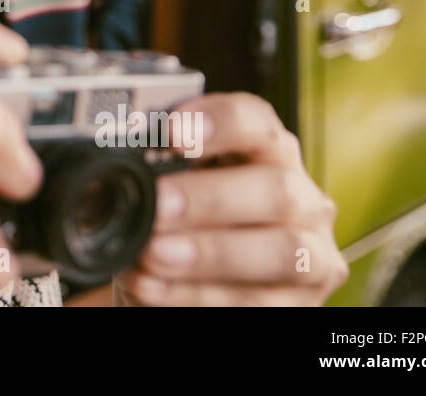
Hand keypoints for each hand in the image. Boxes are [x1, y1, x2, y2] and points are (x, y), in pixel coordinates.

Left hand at [113, 92, 347, 305]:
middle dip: (211, 198)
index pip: (257, 121)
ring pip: (281, 251)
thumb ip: (157, 171)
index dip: (219, 121)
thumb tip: (112, 161)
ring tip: (153, 254)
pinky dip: (198, 295)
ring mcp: (312, 255)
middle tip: (158, 204)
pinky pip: (256, 303)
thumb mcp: (175, 188)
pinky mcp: (302, 304)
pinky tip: (153, 287)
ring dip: (211, 253)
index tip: (171, 131)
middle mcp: (302, 198)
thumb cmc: (185, 225)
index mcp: (269, 153)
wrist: (196, 287)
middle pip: (276, 189)